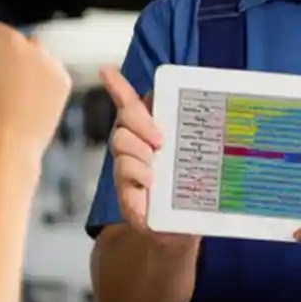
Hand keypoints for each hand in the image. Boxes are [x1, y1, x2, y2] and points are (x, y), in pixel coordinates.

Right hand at [0, 23, 72, 160]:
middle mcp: (36, 49)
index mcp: (9, 43)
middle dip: (2, 56)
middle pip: (13, 42)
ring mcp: (53, 66)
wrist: (8, 149)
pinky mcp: (63, 83)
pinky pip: (47, 71)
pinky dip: (38, 80)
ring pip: (33, 56)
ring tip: (10, 95)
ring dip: (22, 66)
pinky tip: (25, 101)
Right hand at [100, 66, 197, 247]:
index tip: (107, 70)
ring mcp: (126, 170)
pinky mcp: (125, 194)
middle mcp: (133, 148)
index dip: (117, 86)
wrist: (182, 231)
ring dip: (139, 154)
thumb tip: (188, 107)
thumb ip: (189, 133)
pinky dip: (136, 177)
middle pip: (125, 120)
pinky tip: (149, 185)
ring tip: (156, 170)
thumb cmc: (189, 190)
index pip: (129, 104)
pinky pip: (124, 174)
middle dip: (140, 123)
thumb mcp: (194, 158)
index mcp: (148, 134)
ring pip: (121, 145)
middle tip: (161, 140)